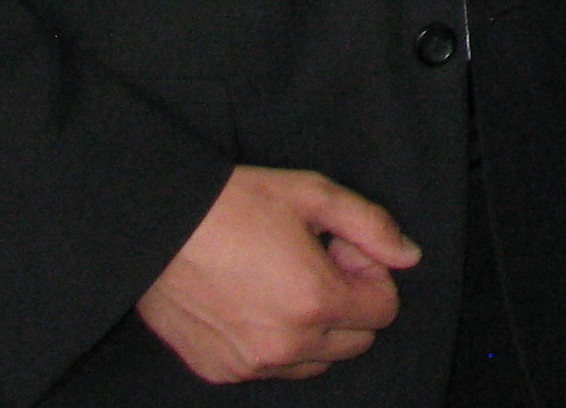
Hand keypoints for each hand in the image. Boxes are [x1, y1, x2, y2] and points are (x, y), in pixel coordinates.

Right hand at [137, 166, 417, 383]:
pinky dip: (276, 342)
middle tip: (314, 261)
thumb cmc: (234, 205)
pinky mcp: (220, 371)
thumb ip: (371, 226)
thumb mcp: (314, 195)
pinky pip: (271, 368)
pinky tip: (253, 299)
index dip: (369, 273)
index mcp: (315, 302)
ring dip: (315, 328)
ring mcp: (250, 364)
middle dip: (348, 302)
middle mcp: (285, 345)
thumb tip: (408, 256)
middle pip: (356, 341)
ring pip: (315, 361)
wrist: (156, 228)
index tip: (339, 248)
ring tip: (282, 280)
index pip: (384, 311)